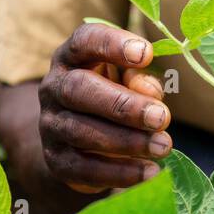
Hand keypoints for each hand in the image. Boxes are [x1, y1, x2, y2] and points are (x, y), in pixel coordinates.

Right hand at [37, 23, 172, 192]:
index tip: (146, 54)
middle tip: (161, 117)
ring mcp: (50, 125)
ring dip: (127, 141)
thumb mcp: (128, 79)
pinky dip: (119, 172)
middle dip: (123, 105)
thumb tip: (151, 91)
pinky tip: (149, 171)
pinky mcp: (57, 160)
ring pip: (81, 131)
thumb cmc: (112, 94)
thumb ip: (140, 79)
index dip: (112, 45)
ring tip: (163, 146)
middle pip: (79, 89)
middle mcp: (53, 87)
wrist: (75, 138)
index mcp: (72, 57)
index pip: (84, 41)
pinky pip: (84, 168)